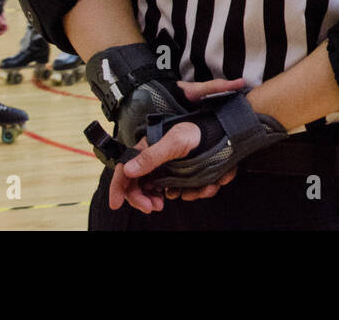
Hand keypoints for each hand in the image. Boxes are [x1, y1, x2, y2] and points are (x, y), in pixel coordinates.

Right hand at [109, 78, 248, 211]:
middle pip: (139, 186)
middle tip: (155, 207)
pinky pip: (179, 191)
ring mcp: (168, 169)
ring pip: (158, 192)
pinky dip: (188, 193)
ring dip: (167, 197)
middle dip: (144, 199)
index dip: (117, 187)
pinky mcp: (182, 176)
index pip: (125, 170)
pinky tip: (198, 189)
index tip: (116, 204)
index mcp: (147, 149)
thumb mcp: (174, 142)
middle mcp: (155, 161)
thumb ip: (151, 156)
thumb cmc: (198, 131)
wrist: (222, 133)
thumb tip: (128, 170)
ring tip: (179, 194)